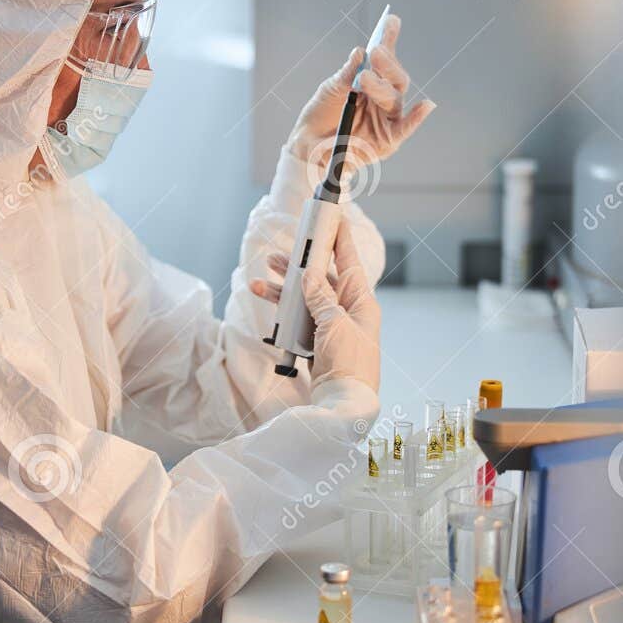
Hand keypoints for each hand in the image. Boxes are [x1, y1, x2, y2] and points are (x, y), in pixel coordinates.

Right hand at [249, 231, 380, 391]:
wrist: (344, 404)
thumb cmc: (349, 364)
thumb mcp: (334, 324)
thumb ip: (320, 297)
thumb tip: (310, 275)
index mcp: (361, 302)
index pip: (349, 262)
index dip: (339, 240)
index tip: (332, 218)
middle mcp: (348, 311)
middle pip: (321, 280)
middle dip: (299, 267)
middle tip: (277, 256)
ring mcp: (332, 328)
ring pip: (306, 300)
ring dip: (285, 290)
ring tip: (261, 280)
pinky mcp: (318, 343)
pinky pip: (299, 321)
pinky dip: (283, 314)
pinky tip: (267, 307)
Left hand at [286, 13, 436, 175]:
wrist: (309, 145)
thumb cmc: (322, 114)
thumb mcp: (331, 89)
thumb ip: (346, 73)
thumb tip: (359, 52)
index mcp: (372, 80)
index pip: (384, 58)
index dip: (389, 38)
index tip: (391, 19)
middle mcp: (384, 97)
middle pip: (394, 77)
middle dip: (387, 64)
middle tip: (375, 52)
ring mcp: (387, 118)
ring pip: (393, 98)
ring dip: (381, 87)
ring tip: (364, 79)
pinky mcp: (387, 141)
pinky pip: (404, 128)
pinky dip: (416, 118)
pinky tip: (426, 105)